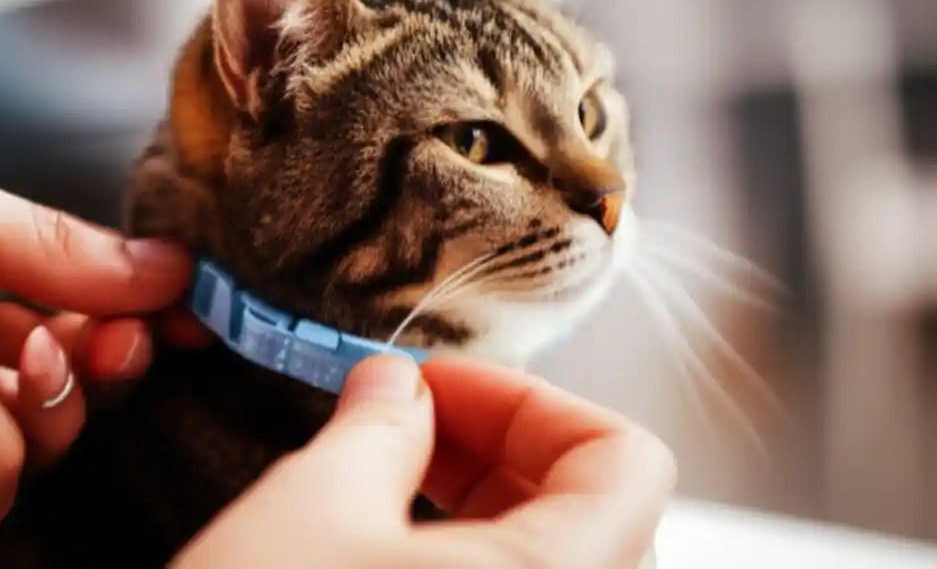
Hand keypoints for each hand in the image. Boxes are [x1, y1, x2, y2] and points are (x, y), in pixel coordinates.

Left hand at [0, 139, 204, 529]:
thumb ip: (52, 246)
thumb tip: (167, 268)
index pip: (76, 299)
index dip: (136, 309)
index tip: (194, 313)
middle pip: (72, 374)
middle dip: (110, 357)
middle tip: (122, 338)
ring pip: (41, 436)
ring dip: (53, 399)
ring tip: (26, 354)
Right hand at [173, 356, 675, 567]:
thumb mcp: (312, 510)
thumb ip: (376, 428)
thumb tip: (394, 388)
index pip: (625, 460)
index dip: (528, 402)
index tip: (440, 386)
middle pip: (594, 513)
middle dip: (494, 448)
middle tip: (408, 422)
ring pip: (548, 568)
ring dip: (476, 507)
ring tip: (384, 482)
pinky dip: (460, 567)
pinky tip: (381, 552)